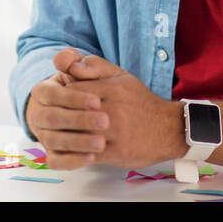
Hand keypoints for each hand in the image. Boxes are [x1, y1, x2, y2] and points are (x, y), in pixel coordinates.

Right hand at [25, 48, 109, 169]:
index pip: (52, 94)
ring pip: (54, 141)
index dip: (73, 98)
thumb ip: (78, 61)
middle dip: (78, 121)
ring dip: (77, 143)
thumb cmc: (87, 86)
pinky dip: (71, 162)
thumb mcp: (86, 70)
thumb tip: (63, 59)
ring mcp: (44, 135)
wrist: (88, 109)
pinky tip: (91, 158)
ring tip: (102, 143)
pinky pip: (56, 161)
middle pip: (52, 119)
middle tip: (105, 121)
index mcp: (42, 91)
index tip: (97, 100)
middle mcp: (39, 114)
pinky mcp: (52, 154)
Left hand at [55, 52, 184, 168]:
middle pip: (73, 113)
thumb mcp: (120, 76)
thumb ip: (94, 66)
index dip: (62, 97)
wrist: (169, 128)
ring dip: (65, 137)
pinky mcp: (117, 152)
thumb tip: (68, 66)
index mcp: (112, 88)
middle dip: (61, 118)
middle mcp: (114, 109)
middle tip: (53, 121)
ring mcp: (115, 132)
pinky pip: (88, 155)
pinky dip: (75, 155)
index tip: (57, 102)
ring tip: (59, 136)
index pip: (73, 91)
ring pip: (78, 135)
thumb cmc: (139, 101)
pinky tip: (70, 151)